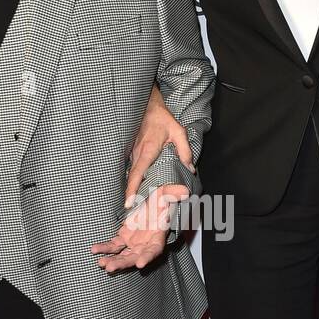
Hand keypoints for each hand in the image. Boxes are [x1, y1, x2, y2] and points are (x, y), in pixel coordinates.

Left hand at [90, 184, 189, 271]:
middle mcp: (146, 243)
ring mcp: (134, 243)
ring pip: (123, 255)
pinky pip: (113, 246)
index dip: (148, 257)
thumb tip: (185, 192)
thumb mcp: (166, 193)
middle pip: (135, 257)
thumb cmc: (159, 200)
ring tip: (101, 263)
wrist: (149, 202)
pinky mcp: (123, 239)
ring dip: (112, 260)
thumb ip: (174, 193)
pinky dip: (104, 248)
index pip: (154, 250)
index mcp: (157, 236)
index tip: (141, 264)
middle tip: (111, 267)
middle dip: (123, 263)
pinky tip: (95, 250)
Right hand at [124, 84, 192, 203]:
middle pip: (131, 178)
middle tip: (131, 213)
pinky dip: (133, 180)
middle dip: (130, 196)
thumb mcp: (178, 132)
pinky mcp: (132, 152)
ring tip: (134, 205)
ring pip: (130, 174)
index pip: (137, 173)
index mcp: (147, 151)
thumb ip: (185, 150)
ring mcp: (132, 153)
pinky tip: (136, 190)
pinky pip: (131, 169)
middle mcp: (137, 154)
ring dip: (132, 189)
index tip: (128, 203)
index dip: (132, 189)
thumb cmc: (162, 119)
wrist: (148, 105)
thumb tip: (190, 168)